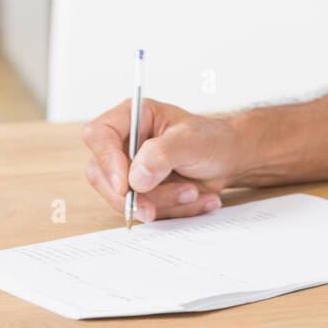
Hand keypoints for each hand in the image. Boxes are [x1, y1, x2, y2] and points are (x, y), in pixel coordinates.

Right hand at [82, 98, 238, 222]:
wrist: (229, 160)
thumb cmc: (212, 140)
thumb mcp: (192, 141)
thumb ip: (163, 154)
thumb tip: (136, 178)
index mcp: (132, 116)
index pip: (99, 135)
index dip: (107, 161)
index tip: (126, 186)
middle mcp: (124, 142)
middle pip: (102, 174)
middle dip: (135, 195)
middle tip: (164, 202)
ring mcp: (128, 169)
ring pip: (122, 197)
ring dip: (160, 203)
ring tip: (193, 192)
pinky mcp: (139, 191)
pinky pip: (141, 209)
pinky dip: (170, 210)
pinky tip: (196, 198)